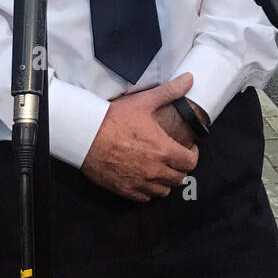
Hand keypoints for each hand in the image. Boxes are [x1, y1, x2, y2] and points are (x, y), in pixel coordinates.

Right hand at [82, 73, 199, 202]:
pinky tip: (144, 179)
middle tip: (174, 158)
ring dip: (165, 181)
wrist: (85, 135)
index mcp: (163, 150)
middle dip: (180, 168)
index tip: (188, 148)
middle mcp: (154, 170)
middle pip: (179, 179)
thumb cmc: (114, 118)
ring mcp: (139, 183)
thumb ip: (169, 91)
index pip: (191, 163)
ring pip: (163, 191)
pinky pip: (144, 198)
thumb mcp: (144, 102)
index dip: (193, 155)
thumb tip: (189, 79)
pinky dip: (148, 191)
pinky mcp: (124, 190)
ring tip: (160, 169)